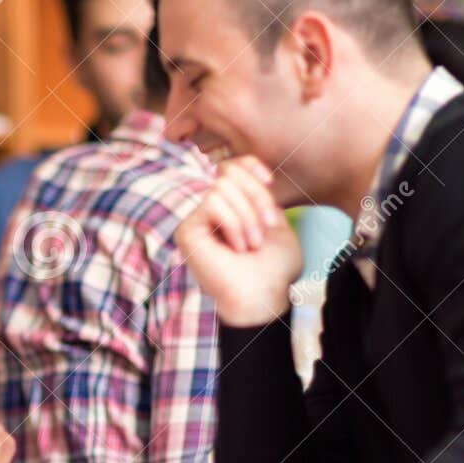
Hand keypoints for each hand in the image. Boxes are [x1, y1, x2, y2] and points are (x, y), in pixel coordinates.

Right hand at [177, 157, 302, 327]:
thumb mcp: (276, 221)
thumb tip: (247, 169)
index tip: (270, 182)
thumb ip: (261, 194)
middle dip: (256, 196)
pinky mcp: (188, 231)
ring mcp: (197, 220)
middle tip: (267, 226)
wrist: (264, 296)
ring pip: (221, 187)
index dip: (250, 166)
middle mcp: (211, 211)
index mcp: (231, 207)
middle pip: (228, 172)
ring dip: (246, 215)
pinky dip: (232, 224)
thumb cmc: (274, 268)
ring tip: (253, 243)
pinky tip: (237, 248)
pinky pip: (212, 203)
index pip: (231, 166)